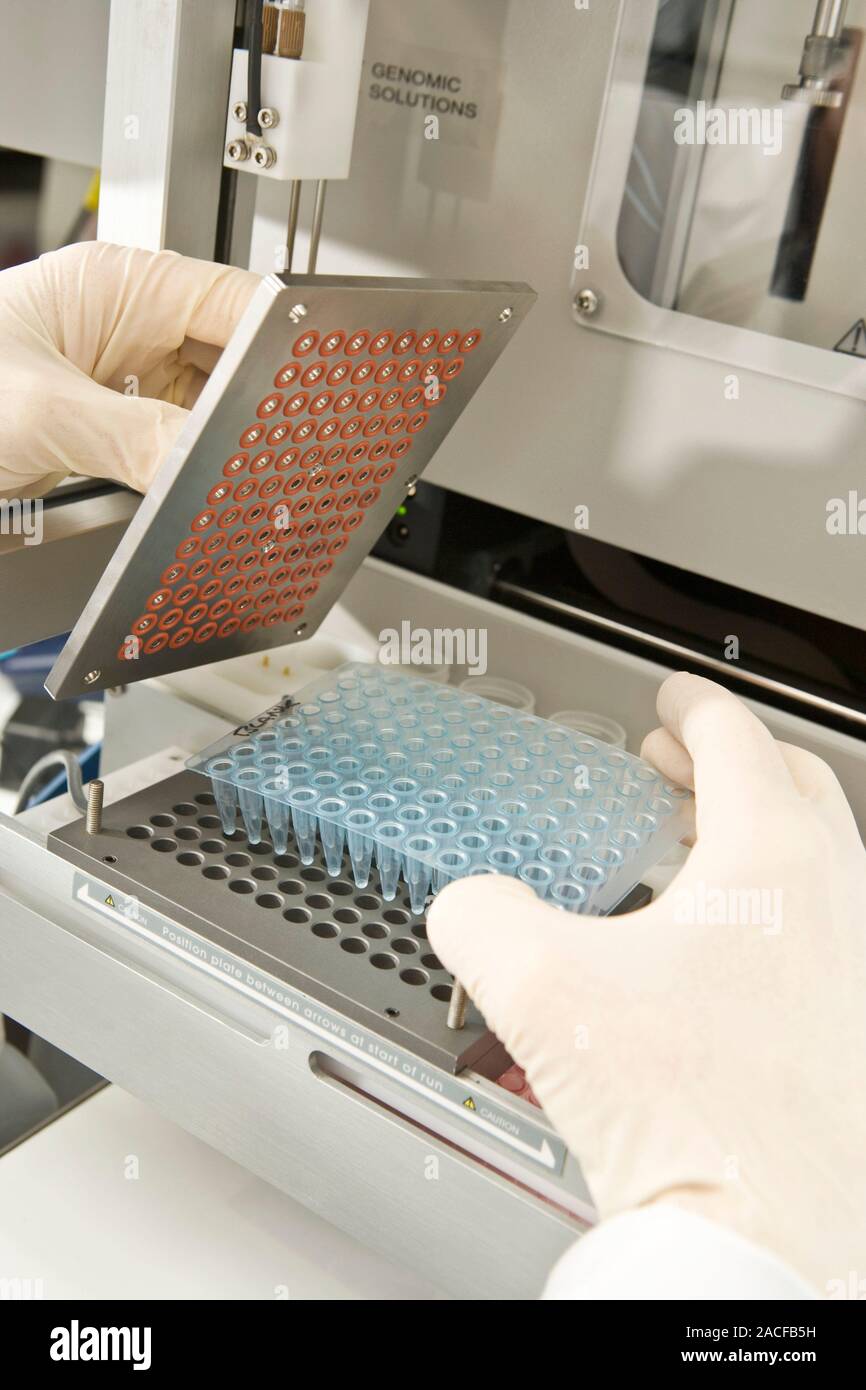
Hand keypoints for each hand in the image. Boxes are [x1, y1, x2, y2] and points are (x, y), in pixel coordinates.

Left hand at [0, 241, 258, 498]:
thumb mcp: (45, 413)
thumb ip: (137, 440)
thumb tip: (207, 464)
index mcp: (117, 286)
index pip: (233, 299)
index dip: (279, 340)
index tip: (306, 391)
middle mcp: (127, 327)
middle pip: (232, 358)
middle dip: (254, 400)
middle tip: (272, 446)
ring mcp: (124, 378)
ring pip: (209, 406)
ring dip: (219, 439)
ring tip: (229, 469)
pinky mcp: (115, 427)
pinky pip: (176, 443)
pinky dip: (189, 466)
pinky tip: (194, 486)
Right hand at [428, 673, 865, 1293]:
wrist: (769, 1230)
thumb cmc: (698, 1116)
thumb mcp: (545, 990)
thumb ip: (480, 918)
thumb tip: (464, 908)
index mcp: (772, 857)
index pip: (736, 737)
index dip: (690, 704)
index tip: (671, 696)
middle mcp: (834, 894)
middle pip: (791, 780)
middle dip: (723, 756)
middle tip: (671, 756)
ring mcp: (858, 956)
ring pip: (815, 851)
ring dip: (751, 825)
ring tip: (686, 844)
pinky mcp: (856, 1018)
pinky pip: (820, 919)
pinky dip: (769, 897)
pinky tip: (711, 949)